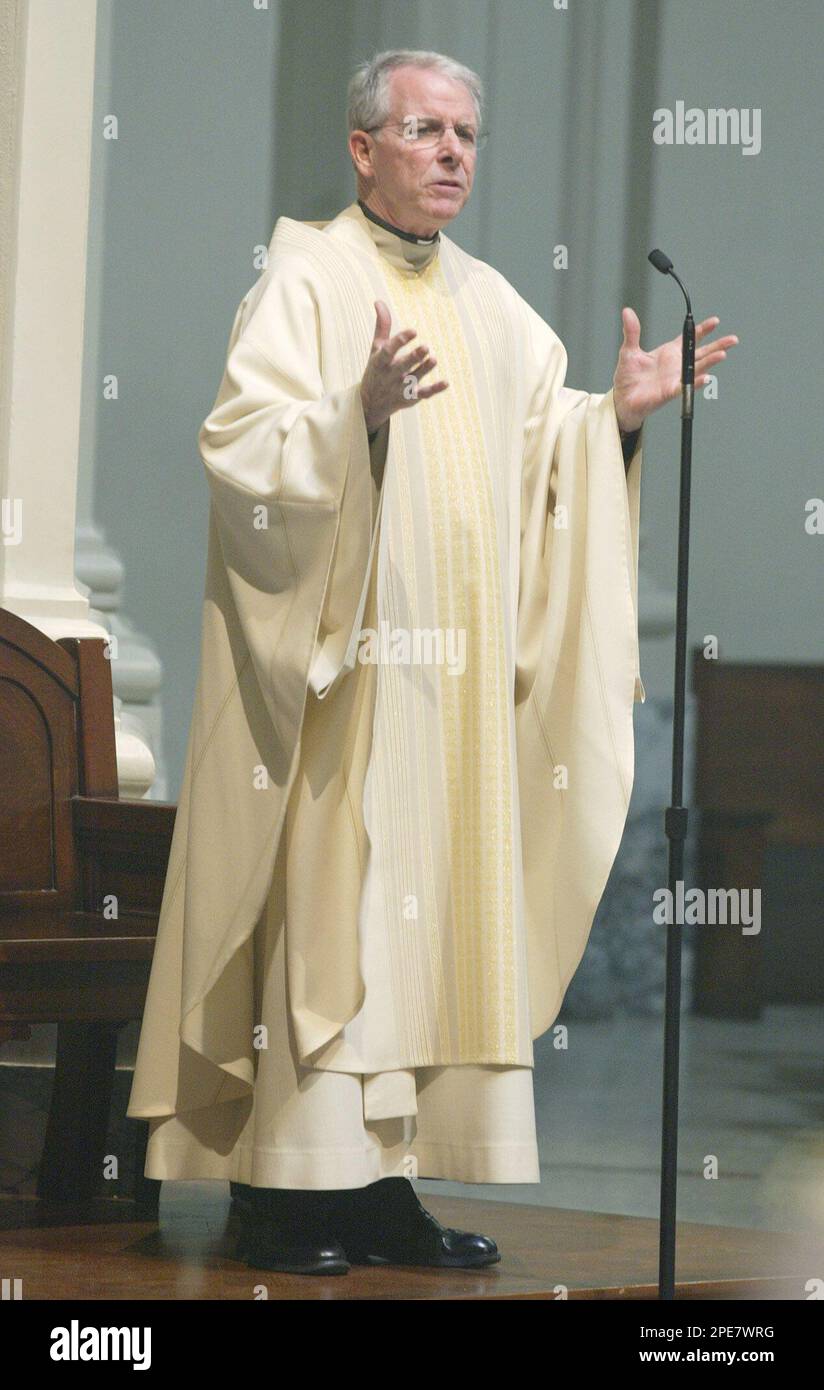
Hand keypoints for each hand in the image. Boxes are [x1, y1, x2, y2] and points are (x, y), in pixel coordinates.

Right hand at [360, 300, 448, 432]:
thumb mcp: (376, 348)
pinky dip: (435, 389)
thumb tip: (379, 301)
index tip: (413, 331)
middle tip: (425, 347)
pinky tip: (446, 383)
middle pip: (403, 366)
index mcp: (381, 361)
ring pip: (415, 378)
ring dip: (424, 369)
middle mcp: (391, 375)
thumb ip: (382, 326)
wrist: (371, 403)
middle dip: (414, 357)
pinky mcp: (410, 397)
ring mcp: (401, 387)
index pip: (389, 350)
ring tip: (433, 359)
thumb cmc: (377, 369)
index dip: (400, 341)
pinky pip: (424, 394)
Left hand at [612, 307, 738, 432]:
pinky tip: (706, 377)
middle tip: (733, 339)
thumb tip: (627, 312)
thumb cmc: (628, 378)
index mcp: (669, 353)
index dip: (702, 330)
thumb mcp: (629, 350)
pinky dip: (695, 382)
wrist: (622, 399)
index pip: (690, 339)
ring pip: (697, 368)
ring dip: (710, 362)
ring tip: (722, 354)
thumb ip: (632, 332)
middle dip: (718, 346)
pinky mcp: (670, 392)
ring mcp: (675, 378)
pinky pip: (685, 386)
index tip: (715, 321)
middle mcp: (676, 365)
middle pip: (702, 353)